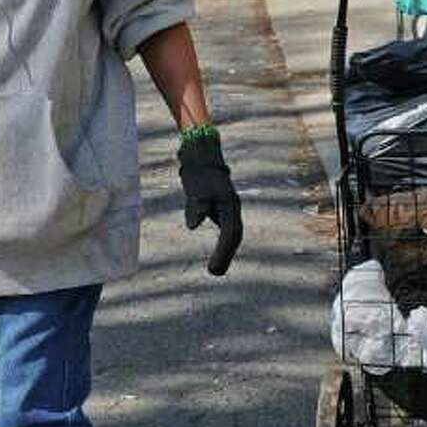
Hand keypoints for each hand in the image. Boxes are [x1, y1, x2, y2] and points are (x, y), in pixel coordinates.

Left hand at [179, 133, 242, 276]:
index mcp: (229, 205)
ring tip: (216, 268)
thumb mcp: (196, 189)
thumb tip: (193, 226)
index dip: (223, 253)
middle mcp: (232, 207)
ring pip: (232, 233)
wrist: (201, 153)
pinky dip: (224, 242)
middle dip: (226, 255)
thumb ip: (196, 207)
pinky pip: (226, 229)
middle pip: (234, 236)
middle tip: (214, 273)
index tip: (213, 269)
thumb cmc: (198, 171)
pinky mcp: (221, 206)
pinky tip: (218, 252)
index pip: (229, 234)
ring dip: (226, 251)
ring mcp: (228, 207)